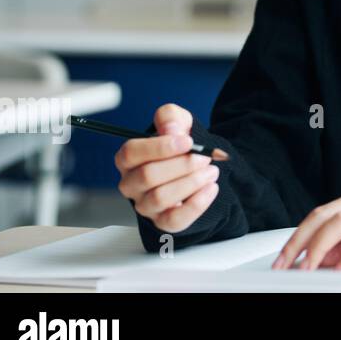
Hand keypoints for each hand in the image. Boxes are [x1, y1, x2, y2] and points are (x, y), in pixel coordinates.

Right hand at [116, 103, 219, 232]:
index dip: (159, 147)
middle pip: (147, 176)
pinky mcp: (163, 221)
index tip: (188, 141)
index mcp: (129, 159)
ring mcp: (145, 205)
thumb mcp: (178, 123)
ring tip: (211, 171)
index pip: (130, 153)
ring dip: (191, 182)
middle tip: (205, 158)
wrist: (198, 168)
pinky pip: (174, 219)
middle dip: (182, 165)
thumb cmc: (181, 147)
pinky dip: (196, 204)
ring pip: (159, 198)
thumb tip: (170, 130)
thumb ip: (170, 118)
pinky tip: (210, 188)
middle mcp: (131, 184)